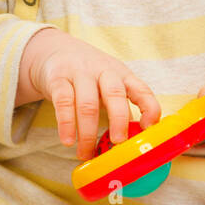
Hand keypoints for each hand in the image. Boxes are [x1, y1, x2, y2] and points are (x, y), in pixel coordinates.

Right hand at [25, 30, 160, 161]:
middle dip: (118, 121)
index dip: (149, 108)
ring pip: (87, 104)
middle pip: (115, 94)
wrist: (56, 50)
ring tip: (85, 153)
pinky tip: (68, 140)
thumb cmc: (89, 76)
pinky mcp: (58, 78)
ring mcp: (80, 73)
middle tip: (118, 143)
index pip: (141, 90)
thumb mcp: (109, 84)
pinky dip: (66, 124)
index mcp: (122, 75)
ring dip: (88, 133)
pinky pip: (63, 102)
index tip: (149, 128)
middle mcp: (104, 71)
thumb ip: (120, 108)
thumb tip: (130, 144)